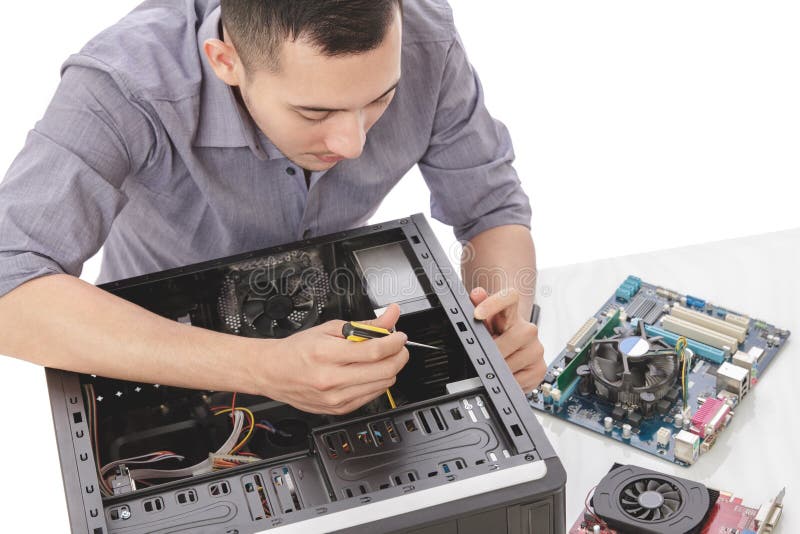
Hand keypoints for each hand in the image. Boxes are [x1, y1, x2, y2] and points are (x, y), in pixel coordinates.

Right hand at [258, 304, 408, 414]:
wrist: (273, 372)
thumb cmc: (297, 350)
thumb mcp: (330, 328)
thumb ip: (364, 325)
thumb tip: (390, 316)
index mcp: (327, 354)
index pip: (374, 351)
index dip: (395, 342)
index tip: (400, 336)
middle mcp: (332, 380)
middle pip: (384, 371)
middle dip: (399, 356)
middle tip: (397, 346)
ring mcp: (336, 398)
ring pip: (382, 385)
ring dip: (390, 369)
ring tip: (381, 358)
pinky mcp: (339, 409)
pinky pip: (372, 397)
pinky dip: (378, 382)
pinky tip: (369, 372)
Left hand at [471, 287, 545, 391]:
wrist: (515, 354)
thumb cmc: (498, 336)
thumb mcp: (485, 324)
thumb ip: (477, 308)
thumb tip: (477, 294)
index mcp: (511, 314)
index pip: (509, 298)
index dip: (493, 303)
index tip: (477, 314)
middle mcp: (528, 329)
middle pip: (509, 338)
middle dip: (492, 350)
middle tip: (483, 355)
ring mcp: (536, 349)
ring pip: (511, 362)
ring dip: (498, 368)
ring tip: (494, 364)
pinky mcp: (540, 368)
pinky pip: (517, 379)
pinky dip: (506, 380)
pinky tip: (505, 373)